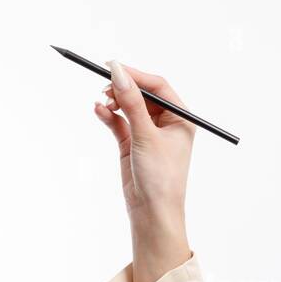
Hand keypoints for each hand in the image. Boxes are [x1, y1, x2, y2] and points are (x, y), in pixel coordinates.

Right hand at [93, 60, 195, 218]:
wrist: (152, 214)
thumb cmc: (161, 178)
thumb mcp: (146, 135)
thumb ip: (131, 102)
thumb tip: (118, 72)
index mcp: (181, 119)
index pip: (158, 87)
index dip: (136, 75)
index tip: (113, 67)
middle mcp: (166, 124)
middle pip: (142, 94)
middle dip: (123, 89)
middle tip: (104, 84)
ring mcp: (148, 134)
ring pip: (128, 107)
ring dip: (114, 102)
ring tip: (102, 103)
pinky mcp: (132, 145)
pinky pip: (119, 123)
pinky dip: (109, 116)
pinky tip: (99, 111)